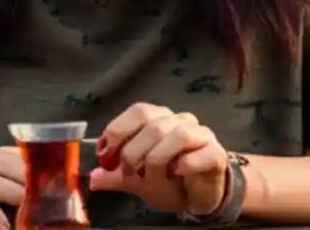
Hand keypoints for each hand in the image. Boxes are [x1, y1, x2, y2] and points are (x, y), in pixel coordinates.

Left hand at [90, 102, 228, 215]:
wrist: (198, 196)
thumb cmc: (167, 181)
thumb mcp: (135, 180)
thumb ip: (114, 177)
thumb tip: (93, 178)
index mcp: (158, 118)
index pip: (138, 112)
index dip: (118, 131)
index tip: (105, 155)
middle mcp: (180, 120)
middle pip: (154, 125)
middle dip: (133, 151)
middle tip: (126, 171)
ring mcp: (201, 135)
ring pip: (178, 135)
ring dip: (157, 157)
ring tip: (149, 174)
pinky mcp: (216, 154)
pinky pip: (200, 154)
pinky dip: (185, 165)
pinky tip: (176, 174)